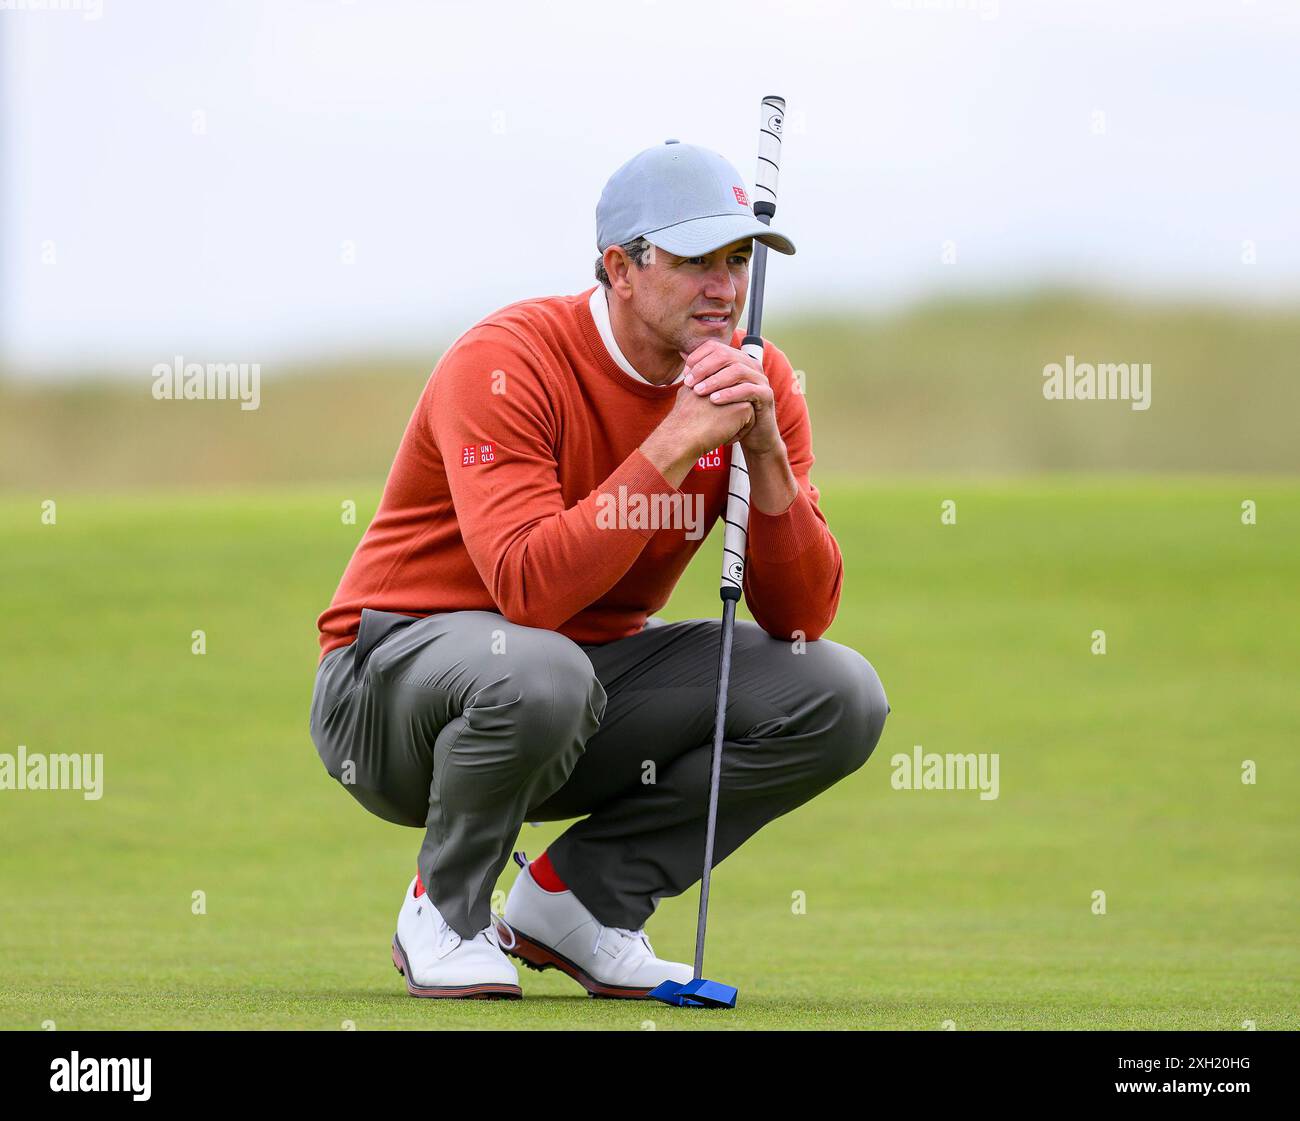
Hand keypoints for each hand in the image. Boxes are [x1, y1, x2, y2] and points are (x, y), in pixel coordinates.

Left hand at [679, 339, 781, 456]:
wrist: (753, 434)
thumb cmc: (729, 410)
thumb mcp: (714, 389)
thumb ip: (702, 373)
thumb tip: (682, 354)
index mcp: (737, 359)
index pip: (716, 347)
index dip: (698, 357)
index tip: (685, 373)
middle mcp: (750, 365)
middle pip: (726, 355)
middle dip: (704, 368)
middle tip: (689, 382)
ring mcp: (760, 379)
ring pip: (737, 370)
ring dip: (715, 380)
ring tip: (699, 391)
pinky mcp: (766, 395)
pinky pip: (748, 389)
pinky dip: (729, 394)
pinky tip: (714, 400)